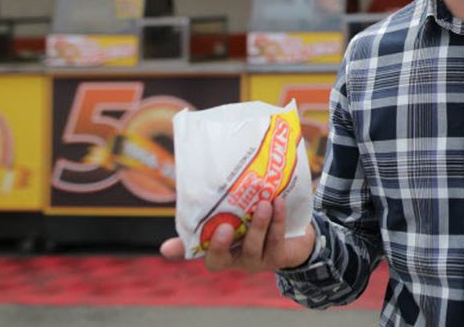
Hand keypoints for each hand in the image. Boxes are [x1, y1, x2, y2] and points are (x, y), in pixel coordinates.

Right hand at [159, 197, 315, 272]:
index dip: (183, 252)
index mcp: (221, 250)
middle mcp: (235, 260)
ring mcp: (257, 261)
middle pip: (221, 260)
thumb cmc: (257, 222)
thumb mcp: (236, 216)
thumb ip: (210, 215)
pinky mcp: (279, 257)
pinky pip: (275, 240)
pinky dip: (277, 220)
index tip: (167, 246)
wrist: (296, 234)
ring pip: (253, 246)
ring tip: (264, 202)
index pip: (196, 252)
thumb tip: (174, 211)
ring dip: (258, 224)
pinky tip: (279, 203)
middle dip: (221, 245)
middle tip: (225, 227)